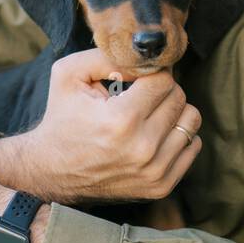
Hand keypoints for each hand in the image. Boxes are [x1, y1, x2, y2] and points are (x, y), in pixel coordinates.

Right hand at [9, 47, 201, 205]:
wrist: (50, 172)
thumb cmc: (61, 118)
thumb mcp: (69, 74)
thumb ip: (107, 55)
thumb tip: (146, 58)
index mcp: (121, 120)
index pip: (164, 80)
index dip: (151, 72)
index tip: (137, 78)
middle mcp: (142, 149)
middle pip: (179, 99)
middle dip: (161, 90)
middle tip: (139, 95)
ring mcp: (154, 172)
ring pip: (191, 122)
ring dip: (172, 112)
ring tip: (148, 114)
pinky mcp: (160, 187)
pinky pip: (193, 147)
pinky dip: (177, 136)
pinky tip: (154, 134)